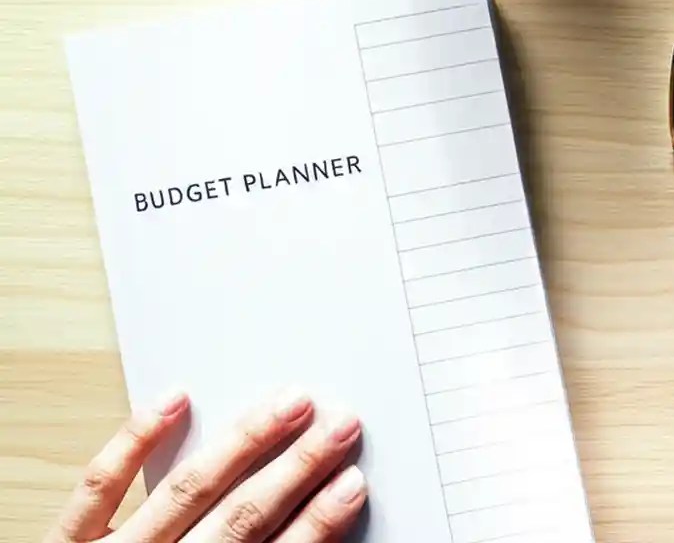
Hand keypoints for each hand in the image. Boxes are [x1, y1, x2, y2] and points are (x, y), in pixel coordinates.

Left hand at [46, 390, 366, 542]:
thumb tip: (308, 533)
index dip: (316, 522)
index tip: (351, 486)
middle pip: (240, 517)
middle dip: (296, 469)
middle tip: (338, 428)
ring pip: (185, 491)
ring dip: (243, 443)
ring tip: (285, 404)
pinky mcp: (67, 541)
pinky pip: (99, 487)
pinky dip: (135, 441)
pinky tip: (174, 400)